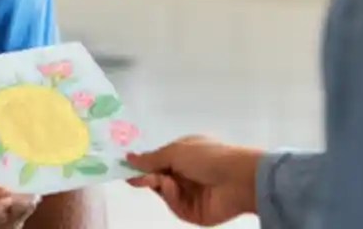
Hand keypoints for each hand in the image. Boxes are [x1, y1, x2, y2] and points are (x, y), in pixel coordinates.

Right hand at [125, 136, 262, 226]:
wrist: (237, 179)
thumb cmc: (208, 157)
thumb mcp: (176, 150)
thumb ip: (152, 158)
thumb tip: (129, 157)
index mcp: (185, 154)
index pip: (158, 161)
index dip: (143, 164)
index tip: (125, 167)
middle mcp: (187, 174)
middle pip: (158, 179)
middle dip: (147, 177)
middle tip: (134, 178)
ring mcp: (190, 194)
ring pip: (163, 193)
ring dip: (159, 185)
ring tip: (161, 180)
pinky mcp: (193, 212)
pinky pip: (174, 206)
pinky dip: (171, 197)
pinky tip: (174, 188)